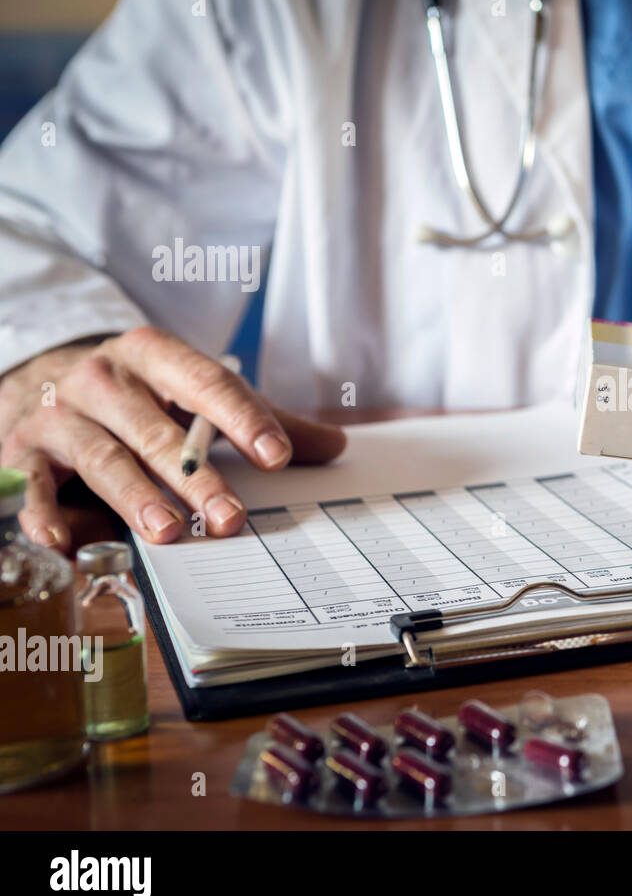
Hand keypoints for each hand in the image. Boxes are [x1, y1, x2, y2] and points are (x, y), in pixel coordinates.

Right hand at [0, 326, 346, 549]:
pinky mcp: (20, 449)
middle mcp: (103, 379)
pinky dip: (44, 513)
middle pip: (157, 432)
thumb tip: (336, 445)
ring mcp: (59, 414)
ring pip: (102, 458)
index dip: (243, 418)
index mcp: (155, 355)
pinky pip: (31, 484)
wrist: (35, 377)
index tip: (277, 455)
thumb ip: (260, 419)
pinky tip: (64, 539)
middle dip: (197, 477)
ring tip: (170, 532)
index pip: (207, 383)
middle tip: (232, 517)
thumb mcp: (194, 394)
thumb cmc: (138, 395)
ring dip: (135, 498)